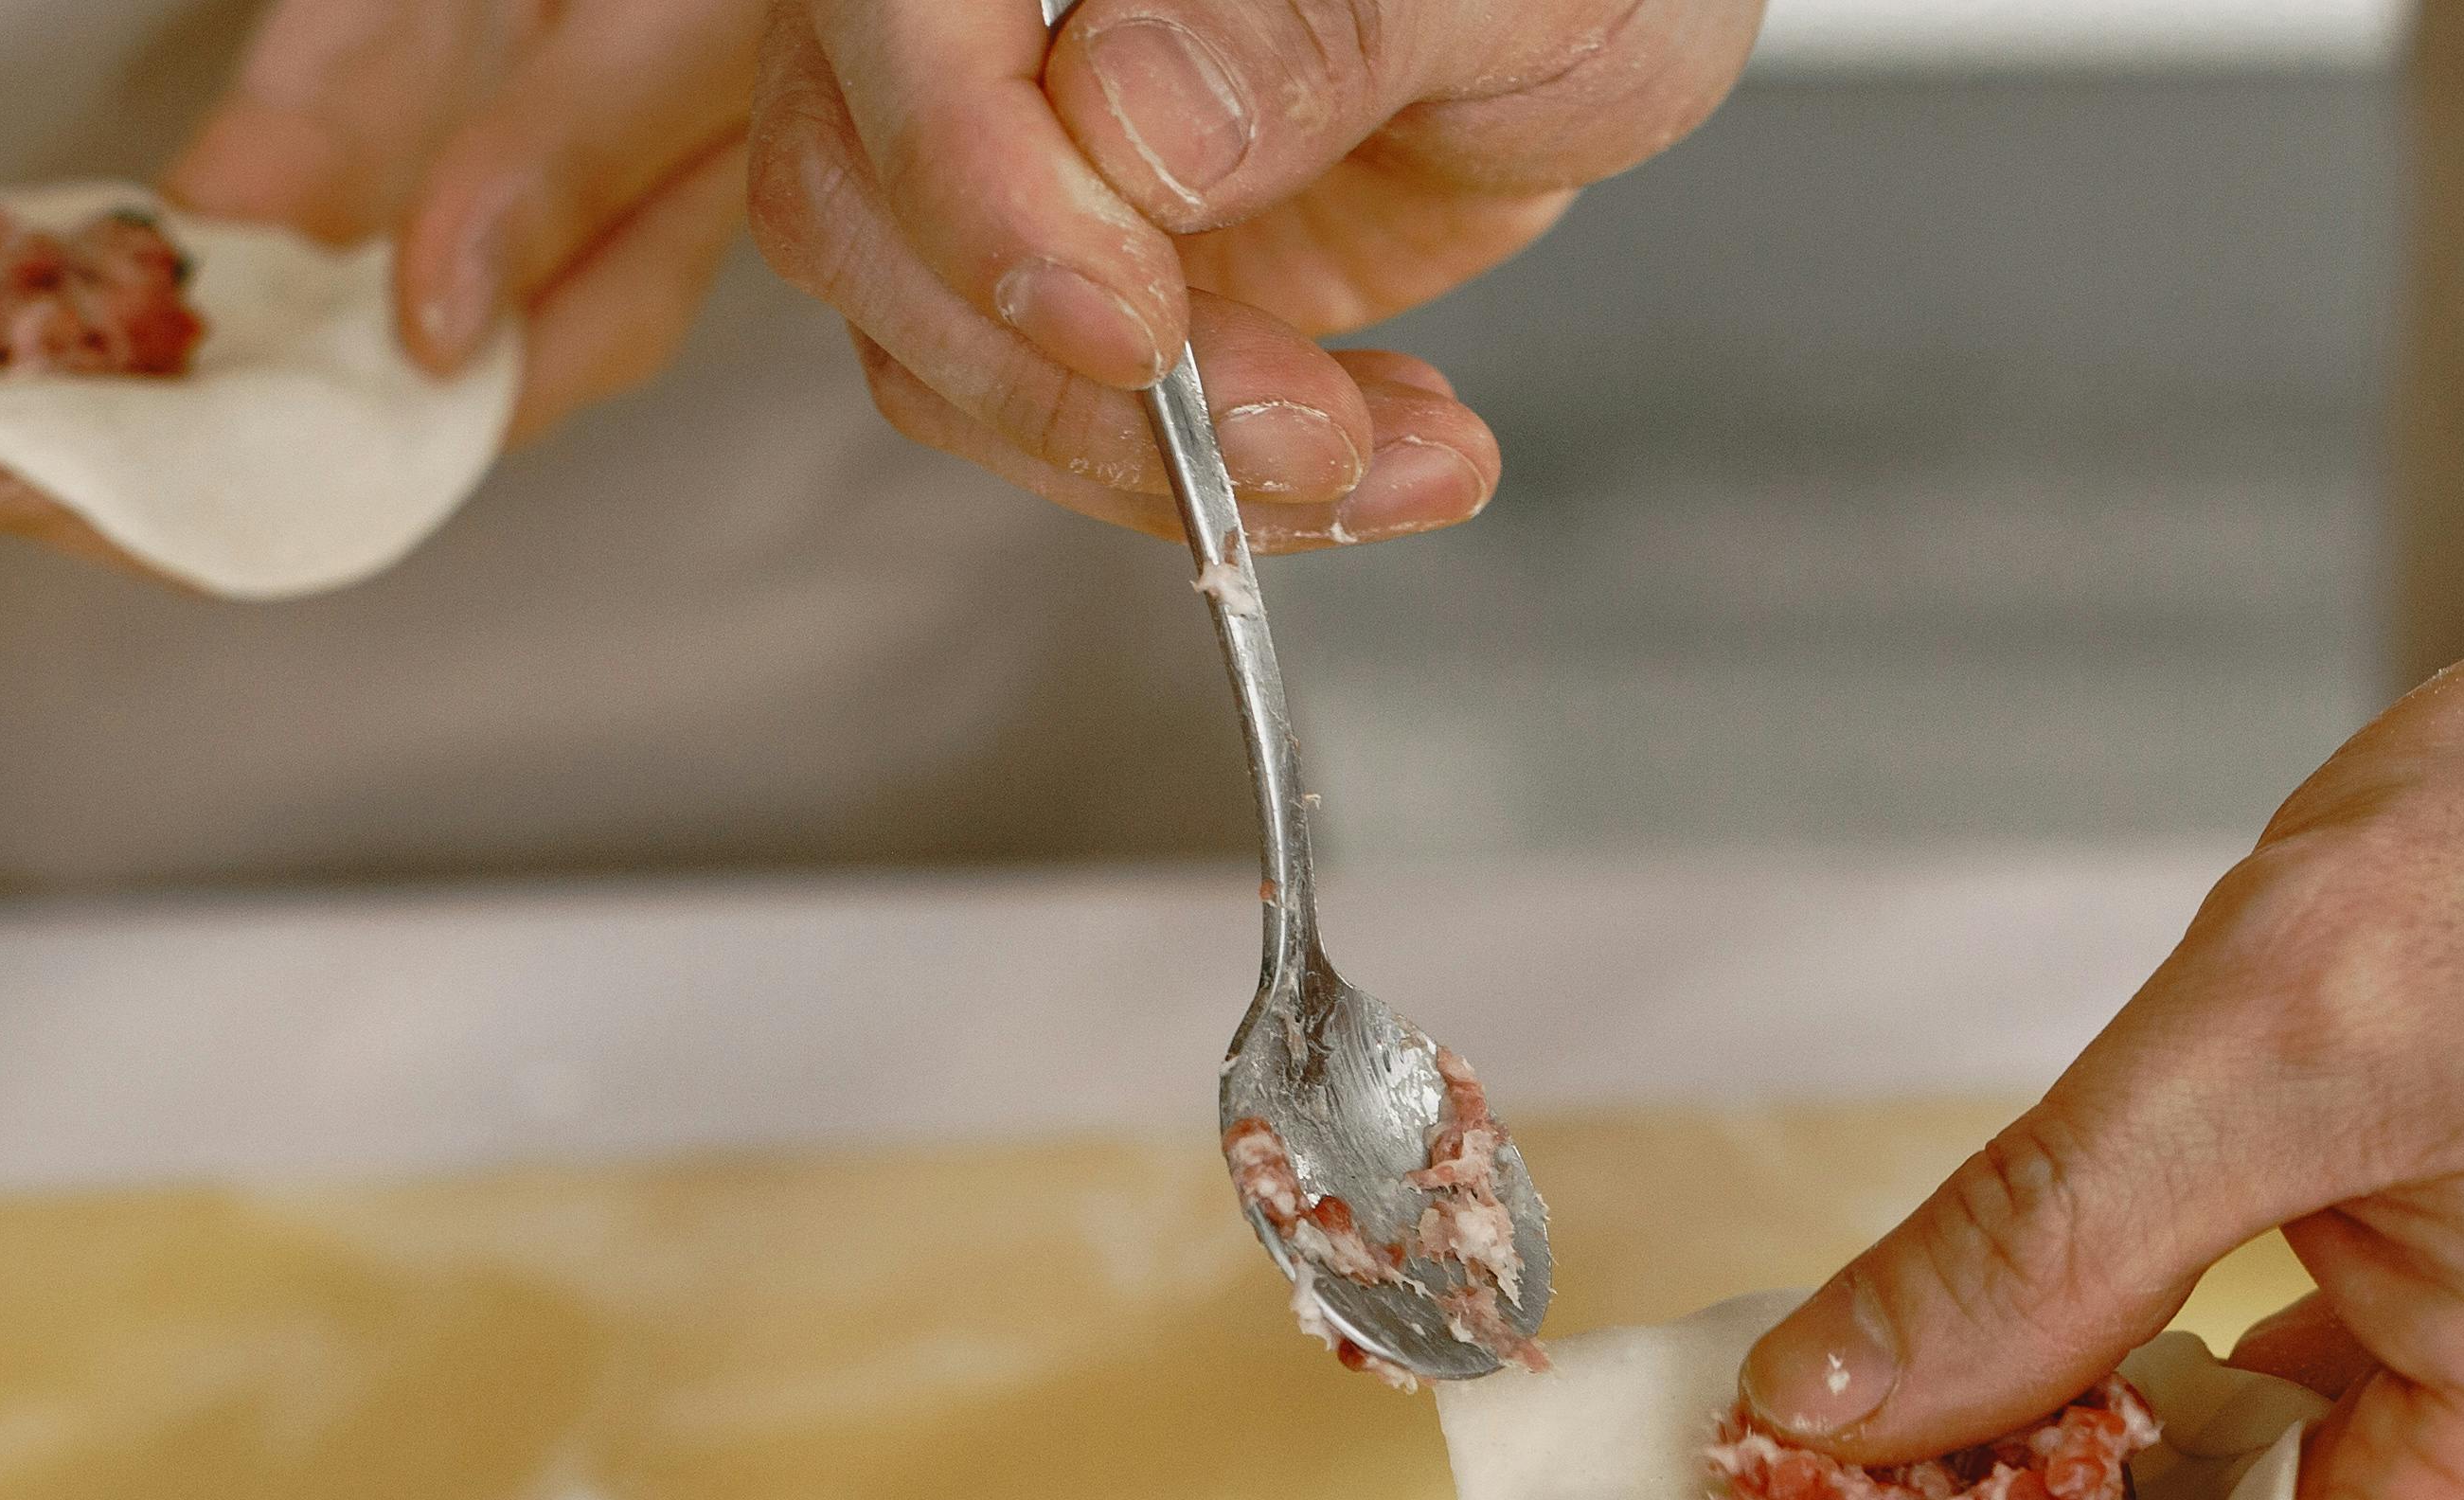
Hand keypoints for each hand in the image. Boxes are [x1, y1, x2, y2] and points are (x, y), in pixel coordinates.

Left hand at [0, 0, 760, 581]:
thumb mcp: (664, 30)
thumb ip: (567, 165)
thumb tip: (427, 325)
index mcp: (591, 311)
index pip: (382, 464)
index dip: (197, 497)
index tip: (28, 480)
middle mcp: (468, 305)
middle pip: (245, 444)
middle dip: (39, 460)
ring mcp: (376, 231)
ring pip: (170, 359)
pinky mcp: (305, 148)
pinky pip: (146, 247)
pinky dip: (19, 262)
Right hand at [747, 0, 1757, 549]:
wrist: (1604, 15)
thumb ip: (1308, 25)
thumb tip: (1129, 122)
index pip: (892, 30)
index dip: (978, 196)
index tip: (1133, 330)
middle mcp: (979, 21)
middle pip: (858, 217)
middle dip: (1079, 384)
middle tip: (1305, 432)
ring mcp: (1018, 158)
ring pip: (948, 357)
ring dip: (1172, 467)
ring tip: (1395, 457)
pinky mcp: (1095, 282)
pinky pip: (1079, 425)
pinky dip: (1237, 488)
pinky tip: (1397, 455)